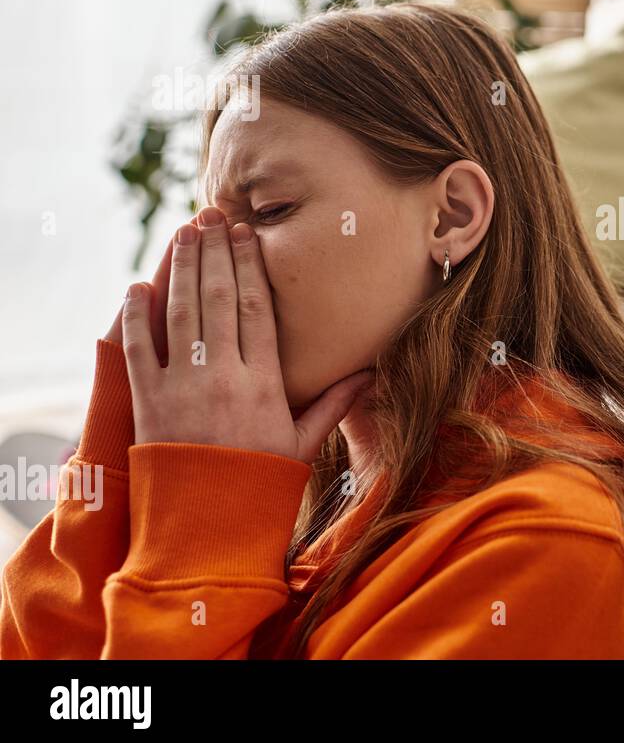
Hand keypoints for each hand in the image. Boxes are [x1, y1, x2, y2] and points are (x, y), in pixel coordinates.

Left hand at [119, 206, 373, 463]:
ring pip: (180, 312)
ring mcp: (182, 387)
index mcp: (264, 383)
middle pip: (217, 298)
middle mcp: (223, 377)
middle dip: (214, 251)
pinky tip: (137, 285)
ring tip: (183, 232)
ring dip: (179, 267)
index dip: (249, 266)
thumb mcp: (303, 444)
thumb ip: (333, 404)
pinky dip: (135, 315)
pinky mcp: (147, 402)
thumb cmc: (259, 484)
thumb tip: (369, 373)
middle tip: (212, 214)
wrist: (207, 528)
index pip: (255, 309)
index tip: (247, 235)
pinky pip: (139, 348)